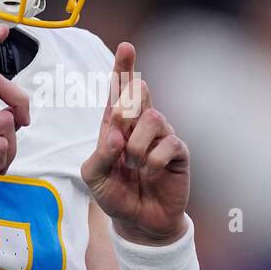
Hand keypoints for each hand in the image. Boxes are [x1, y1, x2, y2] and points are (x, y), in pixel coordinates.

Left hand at [80, 42, 189, 244]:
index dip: (123, 68)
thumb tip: (118, 134)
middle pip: (140, 92)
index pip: (118, 91)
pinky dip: (153, 160)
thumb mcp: (94, 177)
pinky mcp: (177, 152)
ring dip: (137, 145)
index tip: (126, 46)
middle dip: (131, 98)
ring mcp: (160, 136)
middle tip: (121, 120)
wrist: (140, 223)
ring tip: (133, 166)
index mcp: (115, 125)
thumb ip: (100, 154)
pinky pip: (169, 142)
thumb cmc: (116, 196)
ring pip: (152, 118)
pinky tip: (149, 172)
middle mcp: (139, 125)